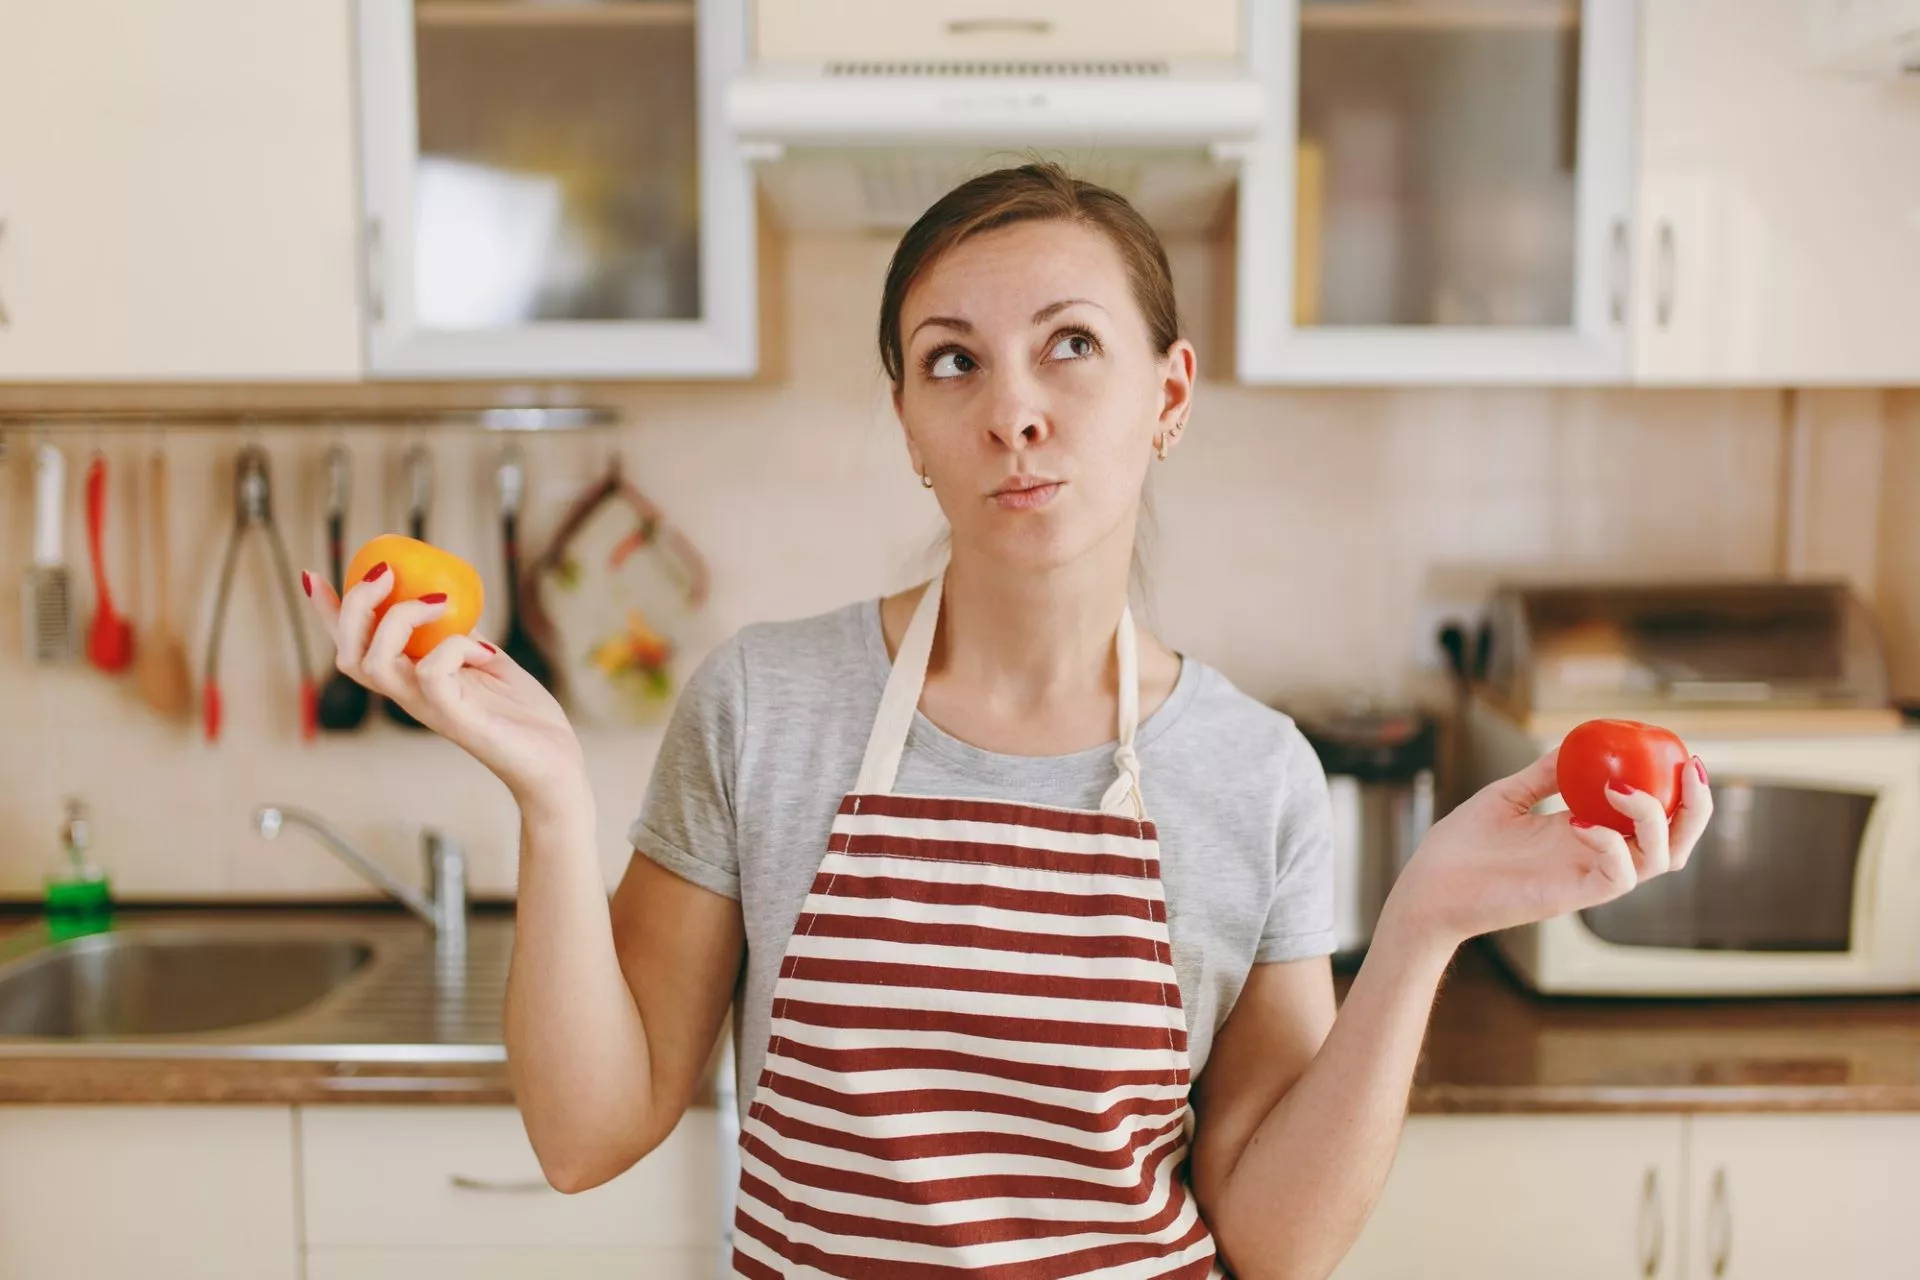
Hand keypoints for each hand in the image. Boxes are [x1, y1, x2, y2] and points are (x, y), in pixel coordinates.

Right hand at [305, 566, 586, 806]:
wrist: (554, 763)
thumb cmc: (521, 715)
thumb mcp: (485, 659)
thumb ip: (458, 634)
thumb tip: (444, 597)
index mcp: (410, 680)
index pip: (354, 647)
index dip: (329, 614)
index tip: (314, 576)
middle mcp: (409, 695)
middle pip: (349, 653)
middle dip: (354, 605)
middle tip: (387, 572)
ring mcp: (429, 709)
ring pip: (374, 664)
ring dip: (399, 619)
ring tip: (439, 602)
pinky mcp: (456, 719)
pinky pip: (432, 675)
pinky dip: (452, 647)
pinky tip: (482, 649)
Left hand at [1384, 748, 1713, 954]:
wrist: (1428, 885)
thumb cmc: (1462, 846)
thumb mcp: (1508, 795)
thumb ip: (1544, 774)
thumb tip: (1575, 743)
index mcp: (1588, 834)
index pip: (1654, 819)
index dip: (1680, 792)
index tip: (1683, 755)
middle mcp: (1596, 857)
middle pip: (1673, 843)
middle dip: (1695, 808)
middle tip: (1689, 769)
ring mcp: (1586, 878)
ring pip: (1657, 860)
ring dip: (1654, 820)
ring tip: (1620, 789)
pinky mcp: (1570, 897)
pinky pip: (1615, 876)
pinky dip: (1609, 843)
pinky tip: (1577, 821)